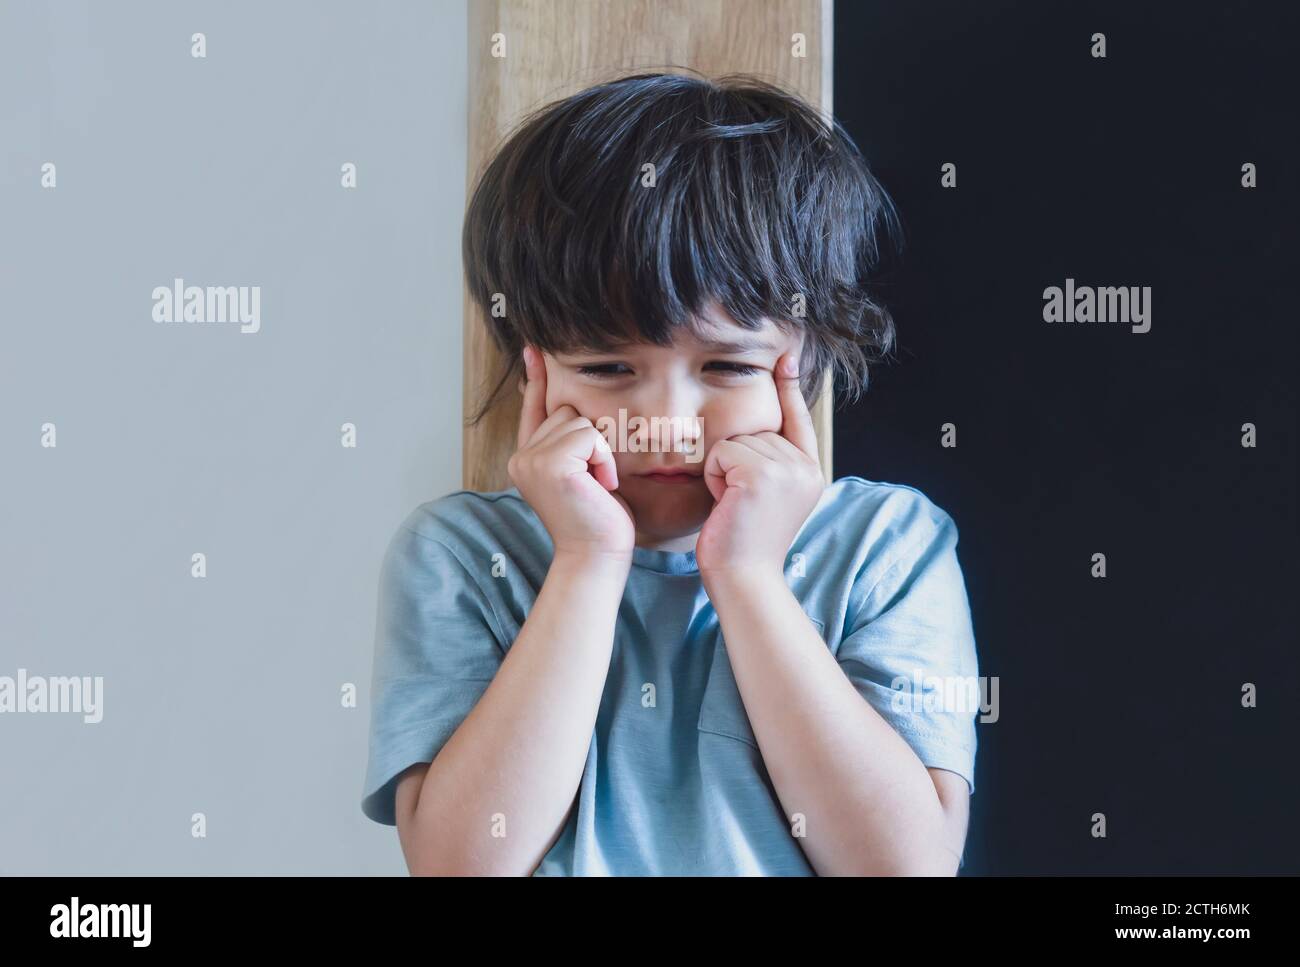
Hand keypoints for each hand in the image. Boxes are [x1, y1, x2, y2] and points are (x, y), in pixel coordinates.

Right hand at [508, 345, 636, 559]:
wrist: (595, 555)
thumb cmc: (598, 519)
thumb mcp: (584, 473)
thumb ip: (571, 443)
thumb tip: (572, 406)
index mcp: (527, 458)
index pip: (534, 407)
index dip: (536, 377)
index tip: (533, 348)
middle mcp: (521, 456)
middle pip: (565, 410)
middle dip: (590, 440)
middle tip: (593, 480)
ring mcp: (530, 460)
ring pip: (577, 421)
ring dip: (598, 451)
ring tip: (596, 484)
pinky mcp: (548, 464)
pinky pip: (587, 436)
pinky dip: (602, 459)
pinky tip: (600, 485)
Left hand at [696, 352, 825, 583]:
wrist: (743, 578)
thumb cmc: (744, 543)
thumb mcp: (766, 497)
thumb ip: (770, 463)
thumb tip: (756, 429)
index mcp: (811, 472)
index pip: (799, 419)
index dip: (790, 388)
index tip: (786, 357)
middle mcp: (805, 467)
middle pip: (755, 430)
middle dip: (734, 462)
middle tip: (739, 503)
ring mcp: (786, 470)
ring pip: (735, 441)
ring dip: (722, 471)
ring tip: (733, 505)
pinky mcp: (761, 475)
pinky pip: (722, 453)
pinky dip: (714, 476)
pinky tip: (725, 504)